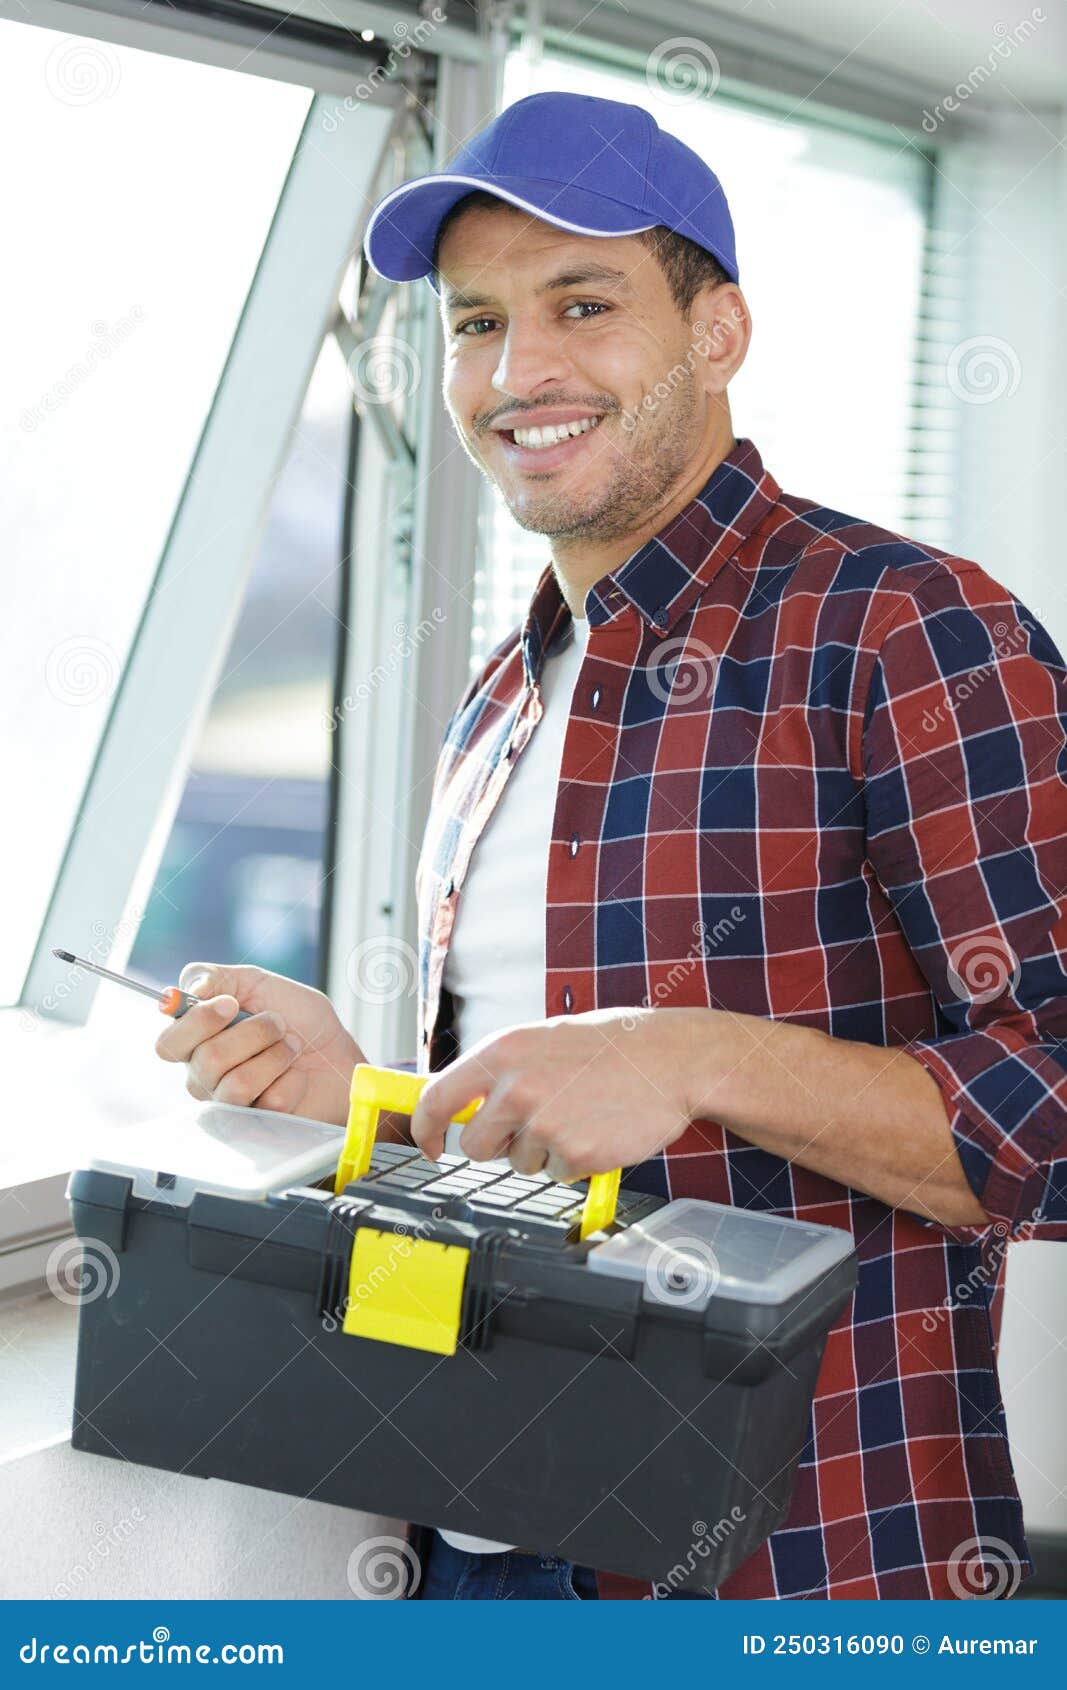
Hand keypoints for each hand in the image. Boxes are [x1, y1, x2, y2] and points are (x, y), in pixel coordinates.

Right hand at [154, 961, 365, 1125]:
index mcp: (196, 1042)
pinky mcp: (257, 1124)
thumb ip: (216, 977)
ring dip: (276, 1056)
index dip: (197, 1022)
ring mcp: (228, 1104)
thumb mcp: (258, 982)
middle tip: (277, 1023)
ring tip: (291, 1047)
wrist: (337, 1050)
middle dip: (253, 1033)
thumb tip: (188, 990)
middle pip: (206, 1060)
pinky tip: (297, 1076)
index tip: (230, 1004)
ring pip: (238, 1083)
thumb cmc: (297, 1018)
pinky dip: (293, 1079)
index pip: (168, 1044)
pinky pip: (269, 1100)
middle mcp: (203, 1076)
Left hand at [408, 1008, 696, 1178]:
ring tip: (580, 1115)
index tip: (430, 1146)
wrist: (670, 1060)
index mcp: (502, 1052)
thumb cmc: (611, 1046)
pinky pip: (558, 1174)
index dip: (427, 1130)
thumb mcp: (543, 1040)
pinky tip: (599, 1130)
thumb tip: (464, 1106)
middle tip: (537, 1125)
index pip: (436, 1099)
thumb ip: (502, 1071)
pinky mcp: (574, 1154)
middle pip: (476, 1147)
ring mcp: (544, 1124)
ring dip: (545, 1151)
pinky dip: (576, 1161)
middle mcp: (515, 1088)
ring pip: (521, 1163)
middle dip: (501, 1146)